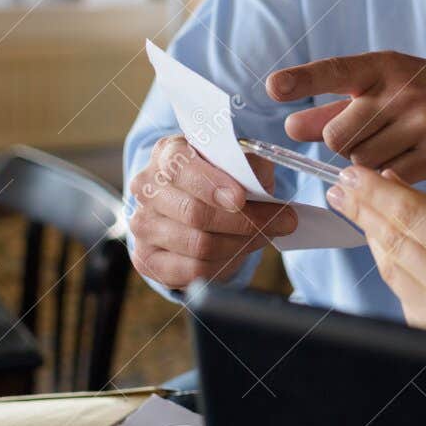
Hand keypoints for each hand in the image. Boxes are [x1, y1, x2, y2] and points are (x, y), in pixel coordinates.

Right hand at [127, 135, 297, 289]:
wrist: (197, 201)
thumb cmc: (222, 177)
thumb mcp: (239, 161)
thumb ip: (251, 167)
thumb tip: (261, 186)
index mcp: (167, 153)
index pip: (182, 168)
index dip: (212, 185)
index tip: (240, 198)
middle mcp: (147, 188)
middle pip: (194, 213)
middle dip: (244, 221)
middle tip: (282, 221)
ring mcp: (142, 225)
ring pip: (198, 245)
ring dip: (241, 243)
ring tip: (265, 234)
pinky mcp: (147, 259)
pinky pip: (193, 271)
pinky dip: (226, 263)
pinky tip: (241, 250)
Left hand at [267, 52, 425, 232]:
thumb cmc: (423, 98)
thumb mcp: (382, 91)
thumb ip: (334, 109)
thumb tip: (291, 128)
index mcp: (384, 66)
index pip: (336, 72)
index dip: (303, 80)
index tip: (273, 87)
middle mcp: (403, 89)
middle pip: (337, 137)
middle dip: (342, 147)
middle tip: (368, 138)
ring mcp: (423, 120)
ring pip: (361, 162)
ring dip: (368, 165)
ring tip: (396, 148)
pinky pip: (389, 178)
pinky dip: (390, 179)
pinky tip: (409, 164)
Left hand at [325, 165, 425, 353]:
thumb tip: (395, 189)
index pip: (412, 216)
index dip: (377, 192)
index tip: (353, 173)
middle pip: (392, 240)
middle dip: (362, 209)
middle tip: (340, 185)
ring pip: (389, 266)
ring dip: (371, 234)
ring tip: (355, 208)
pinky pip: (400, 291)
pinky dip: (390, 263)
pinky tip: (384, 243)